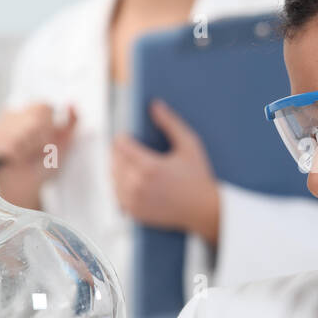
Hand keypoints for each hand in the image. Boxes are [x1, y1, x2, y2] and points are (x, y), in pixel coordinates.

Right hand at [0, 103, 77, 207]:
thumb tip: (72, 103)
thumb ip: (72, 121)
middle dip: (41, 139)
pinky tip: (15, 160)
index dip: (50, 126)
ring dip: (29, 148)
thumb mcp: (64, 142)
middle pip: (34, 119)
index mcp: (28, 111)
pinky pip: (9, 145)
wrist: (26, 186)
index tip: (48, 139)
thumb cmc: (43, 164)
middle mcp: (10, 115)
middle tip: (36, 150)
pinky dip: (17, 156)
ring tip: (26, 155)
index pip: (44, 107)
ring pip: (22, 132)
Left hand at [112, 99, 219, 243]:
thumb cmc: (199, 177)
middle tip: (132, 149)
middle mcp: (137, 185)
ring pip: (113, 177)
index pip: (120, 144)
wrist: (204, 211)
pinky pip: (116, 194)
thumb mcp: (190, 145)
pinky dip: (121, 186)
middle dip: (120, 152)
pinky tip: (134, 181)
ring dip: (119, 168)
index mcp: (149, 166)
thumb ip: (170, 123)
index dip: (124, 137)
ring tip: (134, 164)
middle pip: (114, 160)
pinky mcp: (133, 212)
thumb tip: (154, 104)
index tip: (131, 136)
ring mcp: (134, 201)